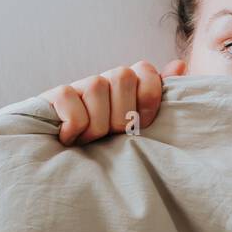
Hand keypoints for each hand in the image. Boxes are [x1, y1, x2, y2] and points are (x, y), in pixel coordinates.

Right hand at [44, 60, 185, 145]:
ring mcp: (77, 87)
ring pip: (96, 87)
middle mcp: (102, 81)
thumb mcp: (137, 128)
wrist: (63, 165)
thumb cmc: (106, 150)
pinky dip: (74, 126)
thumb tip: (179, 65)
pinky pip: (70, 100)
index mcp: (126, 88)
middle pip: (123, 76)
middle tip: (111, 136)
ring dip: (97, 125)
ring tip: (90, 141)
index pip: (144, 70)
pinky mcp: (53, 97)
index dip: (147, 99)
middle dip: (121, 115)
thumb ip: (157, 98)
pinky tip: (70, 139)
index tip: (141, 125)